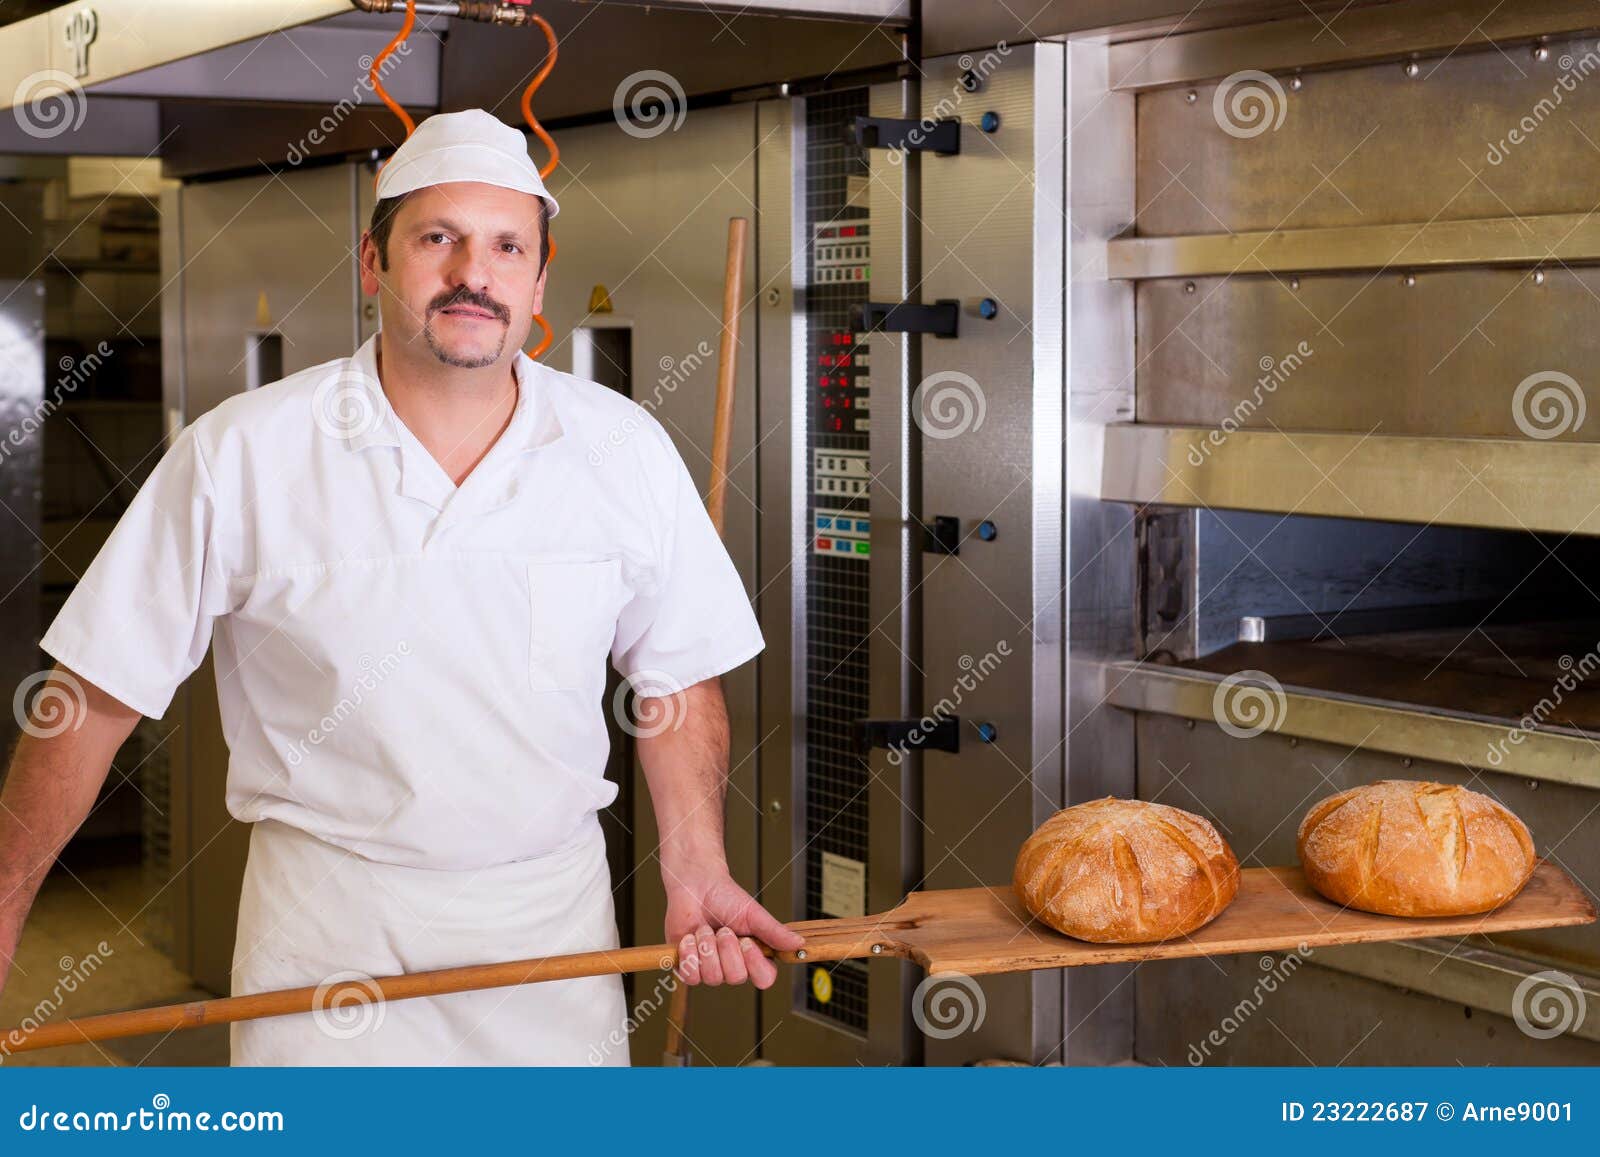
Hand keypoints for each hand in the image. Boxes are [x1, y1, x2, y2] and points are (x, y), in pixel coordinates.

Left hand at [663, 868, 803, 988]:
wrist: (697, 887)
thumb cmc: (726, 898)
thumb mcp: (754, 914)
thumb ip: (774, 932)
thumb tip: (799, 943)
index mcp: (754, 956)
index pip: (764, 978)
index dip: (755, 964)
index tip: (747, 942)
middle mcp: (733, 966)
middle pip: (735, 977)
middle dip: (727, 948)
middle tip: (723, 928)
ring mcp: (711, 969)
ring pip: (712, 977)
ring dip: (707, 946)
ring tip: (705, 929)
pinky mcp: (689, 967)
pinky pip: (690, 975)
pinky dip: (689, 952)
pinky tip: (690, 937)